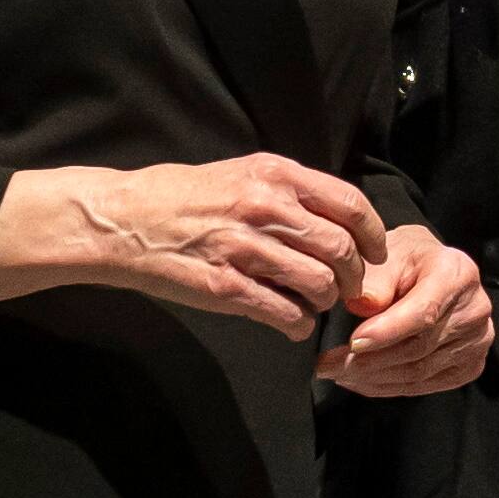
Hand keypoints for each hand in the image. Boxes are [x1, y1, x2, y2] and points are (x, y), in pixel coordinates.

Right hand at [0, 156, 383, 334]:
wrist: (123, 221)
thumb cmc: (181, 196)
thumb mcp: (239, 173)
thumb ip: (287, 191)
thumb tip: (335, 216)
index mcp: (273, 174)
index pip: (349, 204)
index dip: (372, 235)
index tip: (375, 253)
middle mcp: (264, 207)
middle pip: (342, 250)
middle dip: (354, 276)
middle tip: (347, 288)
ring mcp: (244, 248)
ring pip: (319, 285)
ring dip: (325, 301)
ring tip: (313, 303)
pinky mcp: (225, 287)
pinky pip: (285, 313)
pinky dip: (298, 324)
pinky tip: (290, 321)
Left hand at [323, 225, 492, 397]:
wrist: (430, 272)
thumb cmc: (406, 262)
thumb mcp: (387, 255)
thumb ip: (376, 279)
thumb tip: (362, 305)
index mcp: (458, 274)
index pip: (423, 312)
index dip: (386, 332)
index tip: (351, 344)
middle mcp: (475, 309)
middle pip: (418, 348)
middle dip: (368, 361)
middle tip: (328, 365)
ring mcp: (477, 342)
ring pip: (418, 373)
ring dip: (372, 379)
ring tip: (337, 372)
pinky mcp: (470, 366)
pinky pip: (424, 386)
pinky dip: (387, 388)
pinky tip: (361, 380)